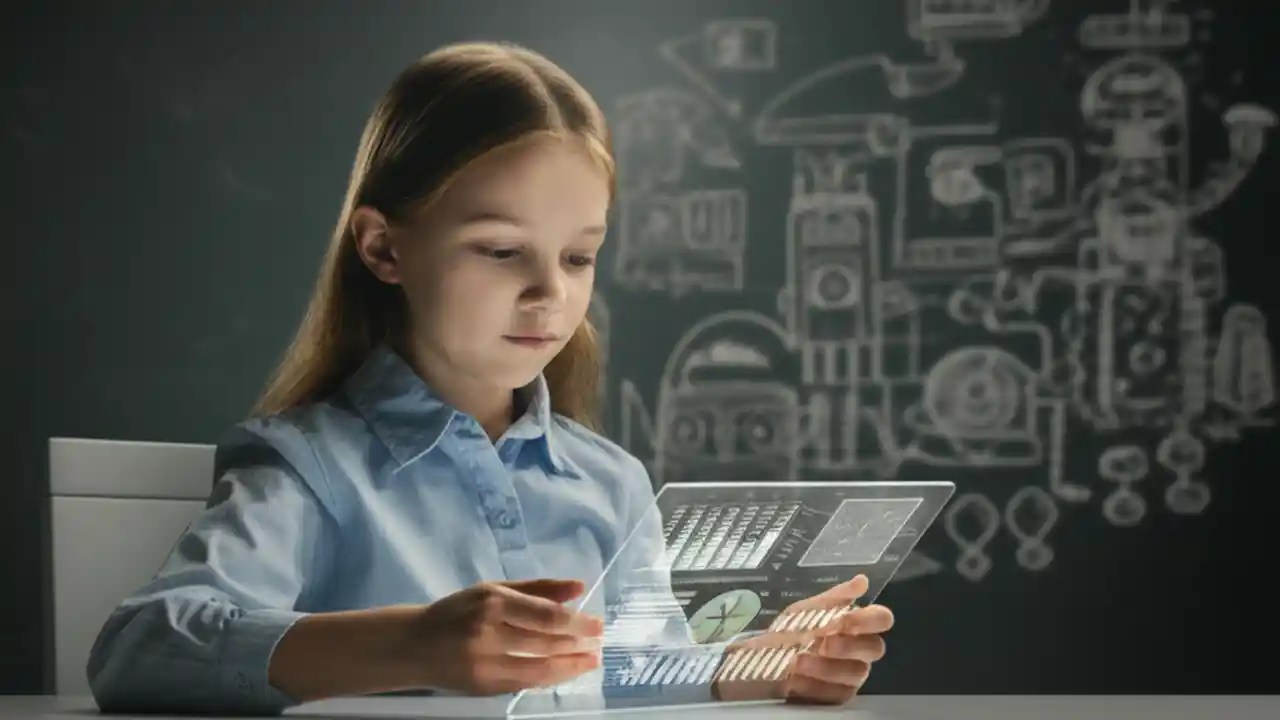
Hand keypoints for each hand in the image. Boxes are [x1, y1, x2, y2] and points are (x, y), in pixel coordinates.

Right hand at [409, 578, 604, 694]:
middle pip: (545, 642)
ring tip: (591, 660)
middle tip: (600, 641)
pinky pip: (526, 683)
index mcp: (493, 602)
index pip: (544, 615)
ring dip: (571, 665)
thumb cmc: (458, 612)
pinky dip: (551, 677)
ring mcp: (486, 663)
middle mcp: (489, 633)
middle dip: (578, 643)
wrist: (414, 645)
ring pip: (539, 667)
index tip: (597, 624)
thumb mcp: (493, 589)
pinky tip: (566, 671)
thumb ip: (537, 589)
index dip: (576, 622)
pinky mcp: (485, 686)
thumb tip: (578, 588)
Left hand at [710, 574, 891, 704]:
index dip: (869, 619)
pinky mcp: (838, 697)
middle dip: (848, 645)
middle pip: (875, 648)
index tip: (845, 620)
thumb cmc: (787, 631)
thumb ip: (834, 598)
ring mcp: (851, 675)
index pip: (881, 619)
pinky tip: (797, 679)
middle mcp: (859, 650)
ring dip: (826, 666)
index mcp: (855, 625)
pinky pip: (838, 694)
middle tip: (822, 643)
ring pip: (857, 672)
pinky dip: (816, 684)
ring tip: (798, 660)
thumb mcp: (805, 611)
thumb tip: (862, 581)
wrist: (759, 660)